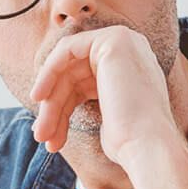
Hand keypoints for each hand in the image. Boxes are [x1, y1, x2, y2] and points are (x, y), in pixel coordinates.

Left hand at [29, 25, 177, 166]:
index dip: (61, 105)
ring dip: (50, 102)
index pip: (84, 79)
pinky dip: (48, 73)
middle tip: (42, 137)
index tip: (49, 135)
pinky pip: (67, 49)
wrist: (147, 147)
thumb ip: (86, 97)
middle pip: (74, 73)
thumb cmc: (130, 142)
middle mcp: (131, 50)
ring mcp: (125, 42)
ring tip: (42, 135)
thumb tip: (50, 100)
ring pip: (67, 66)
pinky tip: (40, 98)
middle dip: (53, 107)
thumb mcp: (105, 116)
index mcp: (131, 68)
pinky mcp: (113, 41)